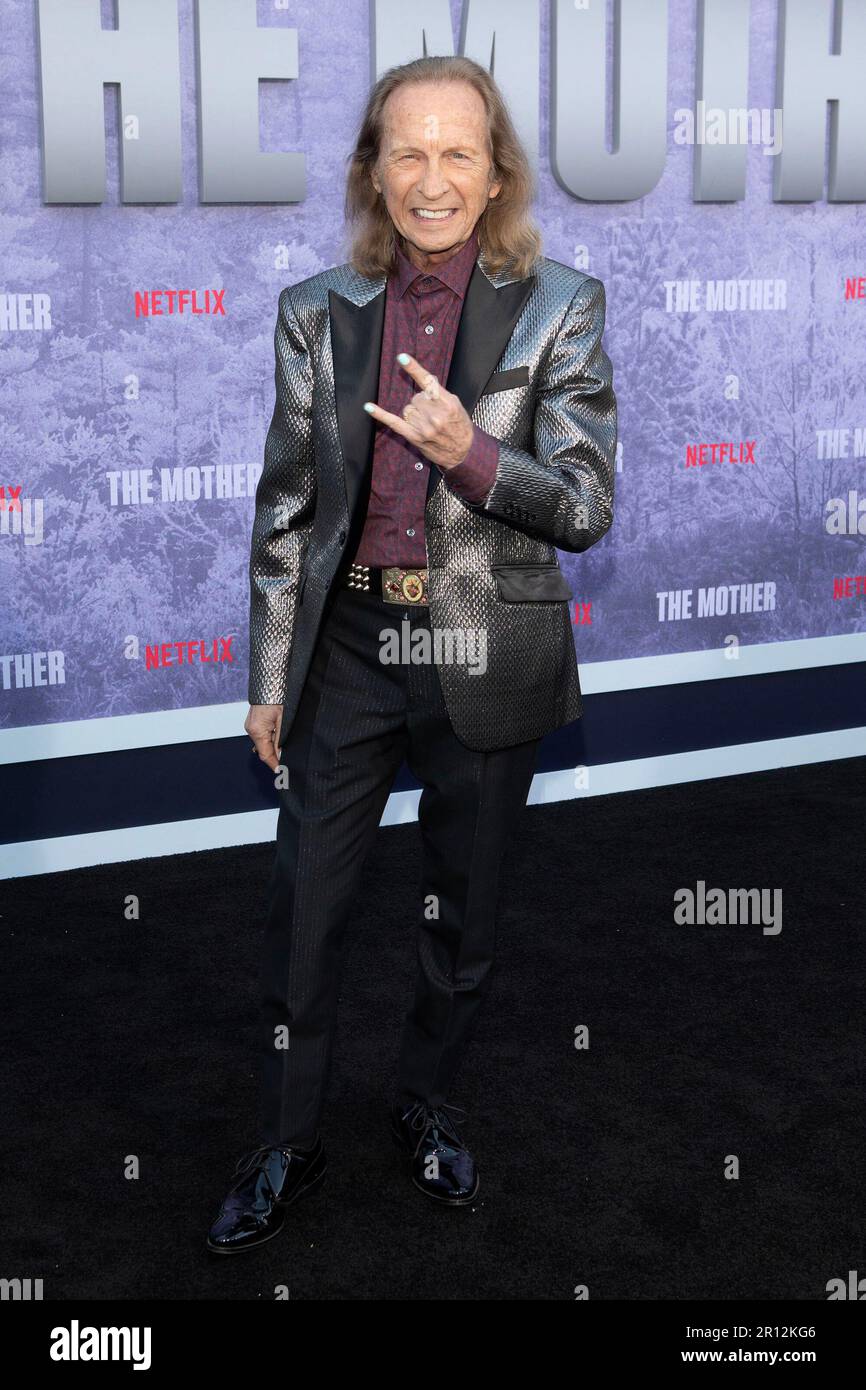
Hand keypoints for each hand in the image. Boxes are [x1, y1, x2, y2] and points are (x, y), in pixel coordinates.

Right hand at [245, 703, 281, 771]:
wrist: (271, 681)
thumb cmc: (278, 697)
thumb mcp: (283, 720)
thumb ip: (281, 739)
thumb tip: (281, 755)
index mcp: (257, 730)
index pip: (265, 755)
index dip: (274, 764)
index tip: (281, 771)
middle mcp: (251, 729)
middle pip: (264, 749)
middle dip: (275, 756)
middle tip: (287, 761)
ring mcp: (251, 725)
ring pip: (263, 742)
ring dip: (273, 746)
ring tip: (285, 747)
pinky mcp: (254, 721)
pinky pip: (262, 734)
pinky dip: (270, 738)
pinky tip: (279, 736)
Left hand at [363, 353, 473, 470]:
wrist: (463, 452)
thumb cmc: (459, 427)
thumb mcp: (456, 406)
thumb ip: (440, 393)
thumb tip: (427, 379)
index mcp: (447, 404)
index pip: (428, 383)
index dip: (414, 369)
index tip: (402, 358)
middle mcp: (435, 416)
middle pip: (416, 397)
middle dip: (422, 403)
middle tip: (432, 413)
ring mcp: (423, 428)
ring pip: (407, 409)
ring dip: (415, 413)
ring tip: (427, 423)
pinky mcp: (413, 436)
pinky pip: (393, 422)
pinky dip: (380, 414)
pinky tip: (368, 407)